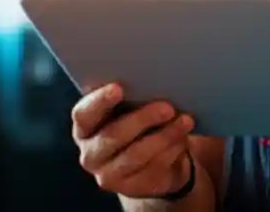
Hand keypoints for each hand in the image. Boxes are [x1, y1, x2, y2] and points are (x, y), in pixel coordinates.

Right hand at [71, 84, 195, 198]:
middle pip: (113, 135)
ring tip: (185, 120)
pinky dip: (171, 150)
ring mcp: (108, 174)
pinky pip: (153, 168)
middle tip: (167, 107)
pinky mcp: (130, 188)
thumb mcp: (131, 109)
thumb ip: (133, 97)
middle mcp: (90, 153)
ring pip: (136, 154)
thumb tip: (155, 81)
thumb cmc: (138, 122)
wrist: (152, 161)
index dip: (99, 101)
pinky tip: (183, 139)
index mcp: (84, 127)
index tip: (119, 88)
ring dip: (164, 136)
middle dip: (142, 119)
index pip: (84, 114)